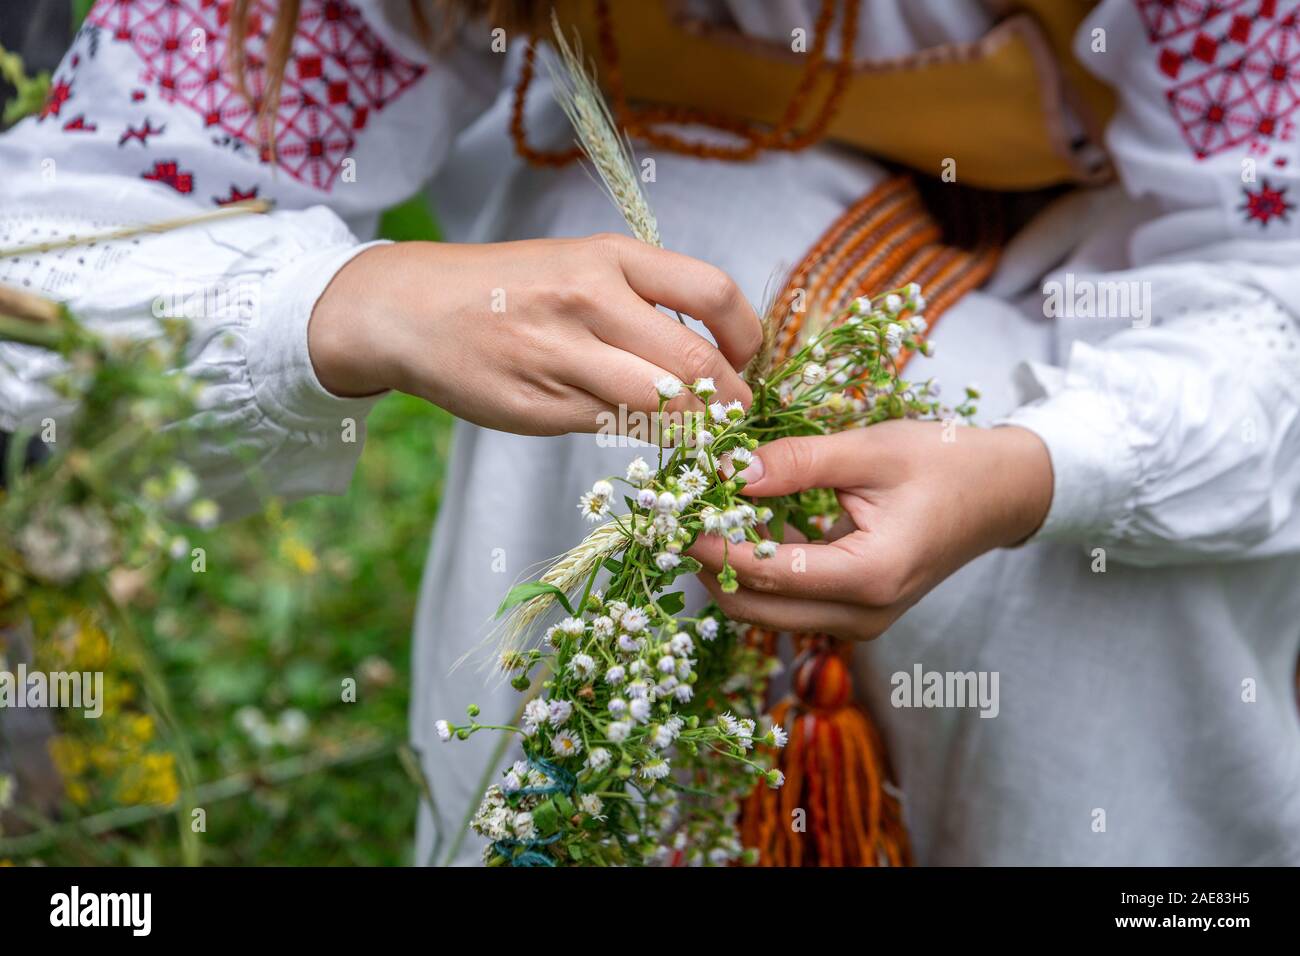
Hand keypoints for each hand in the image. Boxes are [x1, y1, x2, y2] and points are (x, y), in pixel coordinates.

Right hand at [308, 234, 760, 434]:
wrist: (412, 310)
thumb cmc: (510, 288)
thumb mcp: (578, 264)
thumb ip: (643, 298)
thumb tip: (715, 352)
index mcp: (609, 258)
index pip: (711, 293)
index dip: (747, 338)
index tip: (749, 362)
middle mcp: (590, 302)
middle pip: (694, 363)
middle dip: (731, 400)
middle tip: (737, 416)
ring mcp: (563, 358)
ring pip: (660, 407)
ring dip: (695, 429)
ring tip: (705, 434)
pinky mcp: (542, 408)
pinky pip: (615, 429)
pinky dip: (643, 438)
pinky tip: (644, 435)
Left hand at [690, 421, 1053, 640]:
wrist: (1006, 491)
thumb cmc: (947, 461)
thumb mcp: (871, 450)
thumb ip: (797, 462)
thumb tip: (727, 469)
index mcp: (870, 575)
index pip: (763, 572)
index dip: (708, 544)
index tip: (669, 513)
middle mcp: (863, 615)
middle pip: (754, 607)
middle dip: (707, 564)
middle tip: (675, 516)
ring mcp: (861, 622)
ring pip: (767, 611)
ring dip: (728, 570)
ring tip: (702, 514)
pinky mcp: (857, 613)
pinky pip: (790, 602)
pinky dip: (758, 571)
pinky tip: (744, 525)